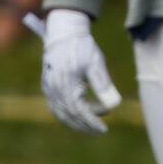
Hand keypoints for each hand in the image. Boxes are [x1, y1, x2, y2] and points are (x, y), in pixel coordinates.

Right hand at [40, 8, 121, 134]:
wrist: (65, 32)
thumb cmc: (83, 46)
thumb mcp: (96, 63)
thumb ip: (104, 85)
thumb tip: (115, 105)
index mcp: (65, 84)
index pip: (78, 111)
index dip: (91, 122)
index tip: (103, 130)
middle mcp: (53, 89)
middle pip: (68, 116)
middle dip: (84, 126)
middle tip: (100, 131)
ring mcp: (48, 88)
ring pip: (61, 114)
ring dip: (77, 122)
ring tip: (94, 123)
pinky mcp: (47, 87)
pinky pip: (56, 107)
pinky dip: (68, 114)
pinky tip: (82, 114)